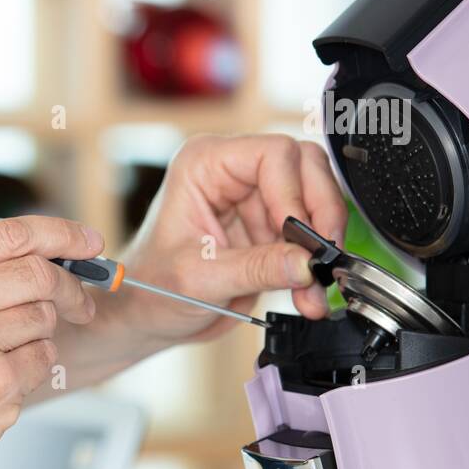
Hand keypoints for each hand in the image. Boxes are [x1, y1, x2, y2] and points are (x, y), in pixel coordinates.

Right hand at [0, 215, 100, 468]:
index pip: (13, 234)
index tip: (89, 242)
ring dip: (39, 337)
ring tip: (0, 359)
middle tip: (81, 304)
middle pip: (40, 275)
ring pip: (44, 320)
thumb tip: (31, 258)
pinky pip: (42, 361)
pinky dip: (31, 371)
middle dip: (71, 288)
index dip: (63, 234)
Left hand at [115, 134, 347, 345]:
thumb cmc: (150, 286)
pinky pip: (310, 235)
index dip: (295, 193)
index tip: (299, 234)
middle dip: (319, 215)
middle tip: (319, 257)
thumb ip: (255, 268)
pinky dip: (316, 265)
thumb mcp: (199, 278)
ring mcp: (254, 200)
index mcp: (205, 164)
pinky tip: (308, 293)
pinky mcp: (269, 229)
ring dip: (321, 245)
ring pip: (316, 200)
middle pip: (306, 168)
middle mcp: (233, 173)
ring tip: (311, 287)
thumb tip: (305, 262)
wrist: (147, 315)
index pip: (274, 153)